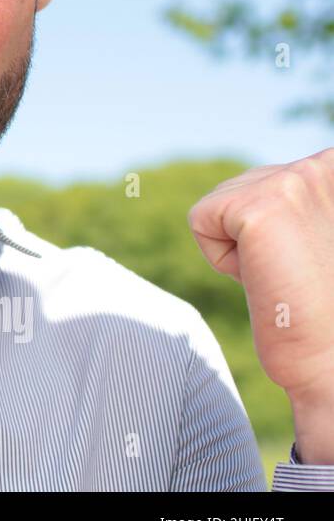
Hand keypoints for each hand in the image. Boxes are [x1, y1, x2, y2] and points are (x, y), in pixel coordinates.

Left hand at [189, 148, 333, 462]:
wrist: (333, 356)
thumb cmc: (327, 305)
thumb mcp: (319, 229)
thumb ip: (299, 199)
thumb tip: (266, 187)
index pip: (271, 178)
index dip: (277, 226)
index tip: (309, 258)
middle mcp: (322, 164)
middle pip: (241, 188)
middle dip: (254, 234)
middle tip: (292, 271)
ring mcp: (292, 180)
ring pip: (219, 203)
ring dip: (240, 246)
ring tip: (282, 273)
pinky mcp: (259, 207)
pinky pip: (201, 221)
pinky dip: (219, 257)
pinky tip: (261, 276)